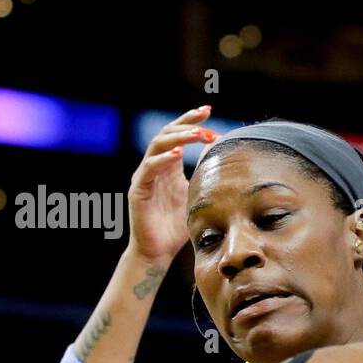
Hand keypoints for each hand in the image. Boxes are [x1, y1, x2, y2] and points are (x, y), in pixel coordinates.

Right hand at [126, 107, 219, 262]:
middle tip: (207, 119)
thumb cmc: (176, 226)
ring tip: (197, 135)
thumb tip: (224, 158)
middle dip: (187, 124)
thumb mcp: (196, 196)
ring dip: (178, 138)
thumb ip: (205, 177)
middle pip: (166, 134)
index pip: (177, 135)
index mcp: (168, 165)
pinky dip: (162, 160)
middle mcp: (154, 166)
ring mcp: (144, 177)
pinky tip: (177, 154)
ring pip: (157, 146)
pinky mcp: (138, 191)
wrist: (157, 251)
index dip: (191, 121)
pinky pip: (148, 169)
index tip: (208, 110)